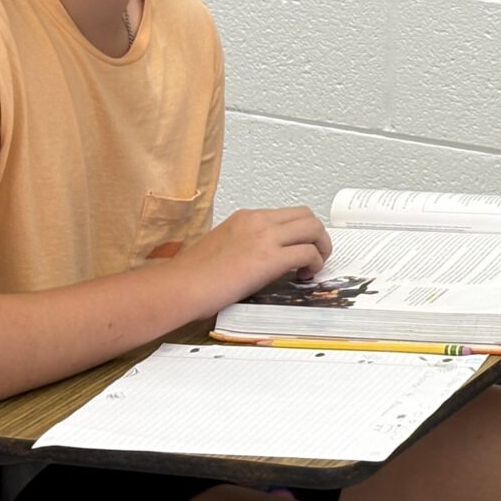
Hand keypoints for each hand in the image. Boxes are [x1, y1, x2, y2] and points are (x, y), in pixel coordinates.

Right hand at [167, 206, 331, 313]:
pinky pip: (308, 253)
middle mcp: (258, 221)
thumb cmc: (192, 275)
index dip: (300, 231)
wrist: (180, 286)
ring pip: (313, 229)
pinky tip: (304, 277)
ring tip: (313, 267)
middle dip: (317, 236)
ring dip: (321, 247)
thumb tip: (258, 260)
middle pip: (307, 215)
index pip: (287, 214)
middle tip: (314, 256)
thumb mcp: (222, 247)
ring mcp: (265, 237)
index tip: (299, 248)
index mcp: (245, 218)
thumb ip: (244, 246)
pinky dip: (314, 264)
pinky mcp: (270, 259)